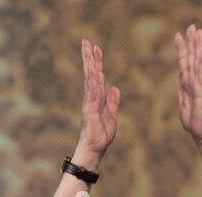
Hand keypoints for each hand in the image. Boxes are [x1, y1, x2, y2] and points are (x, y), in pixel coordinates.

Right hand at [75, 39, 119, 167]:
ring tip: (87, 50)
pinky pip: (92, 93)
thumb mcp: (111, 116)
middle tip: (86, 42)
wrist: (94, 150)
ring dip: (89, 65)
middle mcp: (91, 98)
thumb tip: (115, 87)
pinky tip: (93, 71)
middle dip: (89, 58)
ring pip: (90, 80)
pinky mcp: (90, 111)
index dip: (97, 62)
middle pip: (91, 74)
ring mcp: (89, 103)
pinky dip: (93, 82)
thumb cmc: (101, 136)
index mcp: (97, 99)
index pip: (97, 77)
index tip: (96, 48)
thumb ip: (113, 102)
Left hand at [174, 24, 201, 144]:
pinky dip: (201, 61)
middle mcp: (196, 82)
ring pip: (197, 62)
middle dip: (191, 42)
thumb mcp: (183, 105)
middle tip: (192, 26)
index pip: (185, 63)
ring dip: (197, 46)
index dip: (182, 49)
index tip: (179, 35)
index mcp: (189, 85)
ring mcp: (200, 86)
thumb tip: (179, 78)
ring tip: (198, 31)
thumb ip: (182, 91)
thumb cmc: (194, 122)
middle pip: (192, 58)